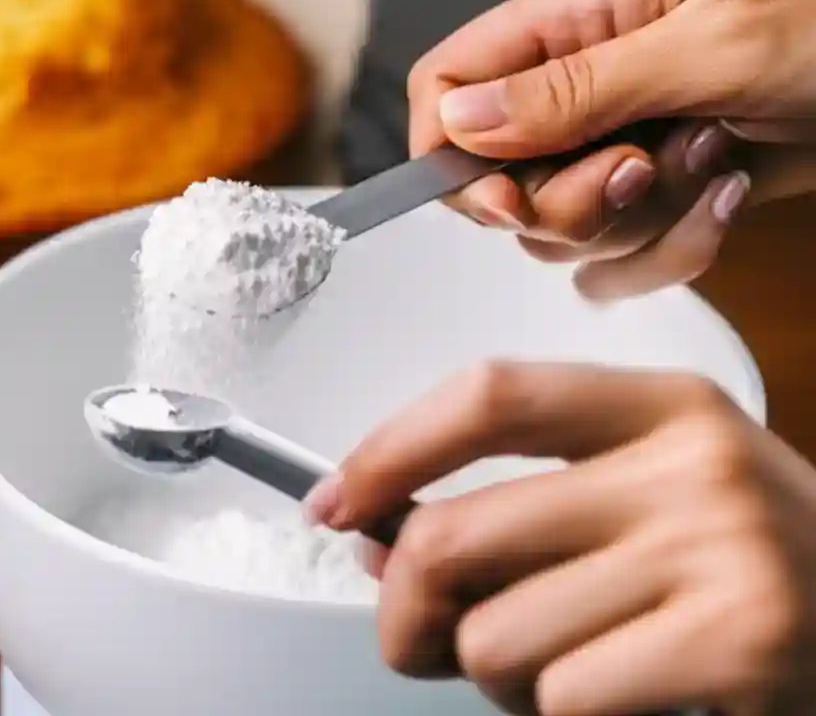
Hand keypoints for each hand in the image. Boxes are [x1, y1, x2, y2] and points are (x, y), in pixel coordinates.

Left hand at [304, 363, 815, 715]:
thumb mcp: (647, 504)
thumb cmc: (747, 576)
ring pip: (495, 639)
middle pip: (454, 535)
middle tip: (422, 641)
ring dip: (503, 681)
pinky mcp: (740, 644)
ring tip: (571, 672)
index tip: (333, 503)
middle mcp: (693, 465)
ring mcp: (723, 552)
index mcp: (664, 408)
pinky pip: (563, 699)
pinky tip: (628, 700)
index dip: (387, 451)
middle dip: (405, 612)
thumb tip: (375, 537)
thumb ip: (522, 512)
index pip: (488, 396)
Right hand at [408, 0, 815, 301]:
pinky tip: (727, 190)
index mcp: (568, 24)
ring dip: (640, 223)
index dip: (451, 158)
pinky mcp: (659, 195)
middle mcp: (577, 91)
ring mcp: (615, 146)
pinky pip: (620, 262)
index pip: (444, 93)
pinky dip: (676, 248)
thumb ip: (572, 89)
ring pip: (561, 235)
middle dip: (568, 206)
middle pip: (495, 185)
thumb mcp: (709, 45)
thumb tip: (461, 123)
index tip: (507, 201)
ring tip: (711, 157)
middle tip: (639, 170)